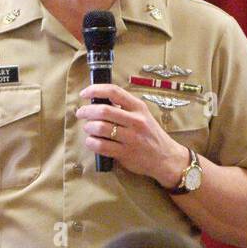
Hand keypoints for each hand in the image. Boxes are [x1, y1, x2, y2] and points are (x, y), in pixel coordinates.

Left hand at [76, 84, 190, 185]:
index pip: (114, 92)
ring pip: (100, 128)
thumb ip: (124, 108)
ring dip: (88, 127)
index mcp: (138, 107)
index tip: (84, 94)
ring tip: (88, 128)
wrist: (166, 157)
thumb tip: (97, 101)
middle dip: (86, 111)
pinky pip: (101, 146)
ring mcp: (131, 138)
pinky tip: (91, 141)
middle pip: (103, 111)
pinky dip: (91, 142)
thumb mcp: (142, 115)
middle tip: (81, 113)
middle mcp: (136, 121)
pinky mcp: (125, 153)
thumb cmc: (150, 134)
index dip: (95, 90)